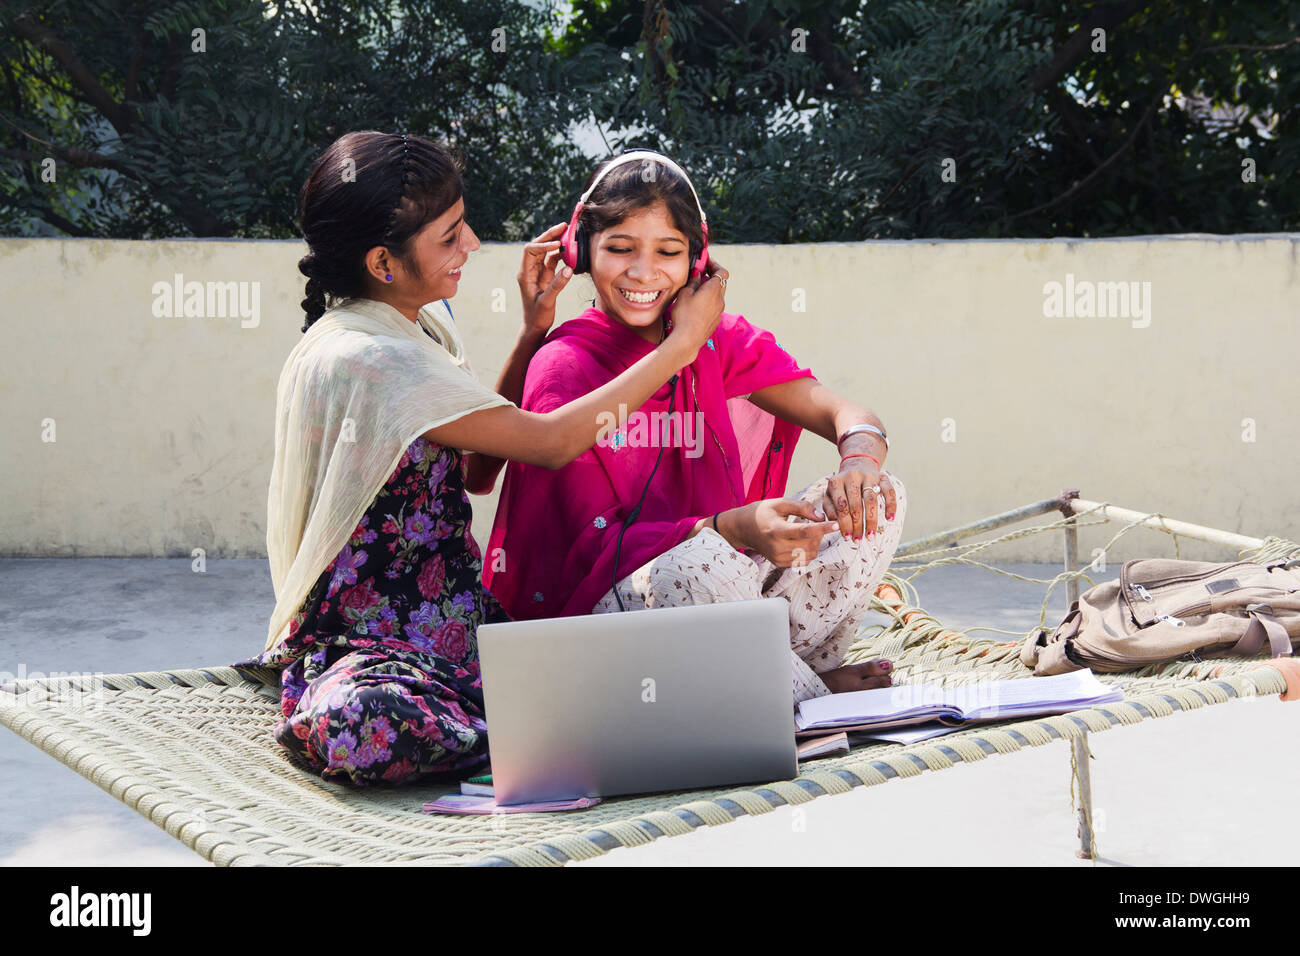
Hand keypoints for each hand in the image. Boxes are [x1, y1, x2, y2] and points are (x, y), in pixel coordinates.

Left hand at [517, 222, 572, 336]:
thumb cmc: (537, 316)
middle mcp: (529, 269)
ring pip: (545, 251)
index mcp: (525, 274)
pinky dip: (561, 254)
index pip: (530, 250)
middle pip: (538, 245)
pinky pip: (552, 260)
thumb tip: (569, 268)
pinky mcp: (545, 276)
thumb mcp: (547, 301)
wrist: (535, 326)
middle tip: (564, 225)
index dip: (543, 244)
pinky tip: (570, 251)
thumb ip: (557, 285)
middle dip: (550, 235)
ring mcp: (537, 272)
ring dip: (556, 242)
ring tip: (569, 234)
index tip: (558, 244)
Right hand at [666, 257, 726, 357]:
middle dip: (711, 276)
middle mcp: (720, 299)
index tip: (705, 262)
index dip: (714, 264)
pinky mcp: (715, 320)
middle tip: (698, 274)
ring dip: (709, 290)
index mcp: (714, 289)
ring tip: (695, 290)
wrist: (688, 340)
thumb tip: (698, 274)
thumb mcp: (685, 293)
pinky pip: (714, 306)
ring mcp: (719, 311)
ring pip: (717, 295)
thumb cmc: (685, 315)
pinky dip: (708, 301)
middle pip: (720, 282)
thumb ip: (693, 281)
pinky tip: (696, 305)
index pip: (722, 271)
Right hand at [722, 498, 836, 567]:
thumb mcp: (780, 503)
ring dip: (815, 543)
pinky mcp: (779, 563)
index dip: (822, 528)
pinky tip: (802, 540)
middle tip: (816, 522)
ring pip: (809, 555)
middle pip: (810, 544)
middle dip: (819, 534)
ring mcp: (778, 558)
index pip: (804, 531)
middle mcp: (777, 547)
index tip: (836, 524)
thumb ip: (802, 507)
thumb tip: (821, 516)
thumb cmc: (761, 512)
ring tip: (809, 531)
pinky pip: (803, 561)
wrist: (742, 528)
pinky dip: (808, 551)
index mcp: (776, 530)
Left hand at [823, 462, 897, 540]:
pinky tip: (890, 519)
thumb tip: (834, 526)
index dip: (844, 523)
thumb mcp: (830, 495)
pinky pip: (889, 491)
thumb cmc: (841, 487)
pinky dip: (891, 505)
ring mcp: (868, 476)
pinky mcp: (883, 477)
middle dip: (857, 525)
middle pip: (856, 505)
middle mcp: (852, 477)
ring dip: (871, 521)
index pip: (841, 506)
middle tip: (858, 540)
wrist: (856, 464)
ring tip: (871, 536)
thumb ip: (829, 509)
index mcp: (836, 482)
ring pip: (871, 500)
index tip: (847, 537)